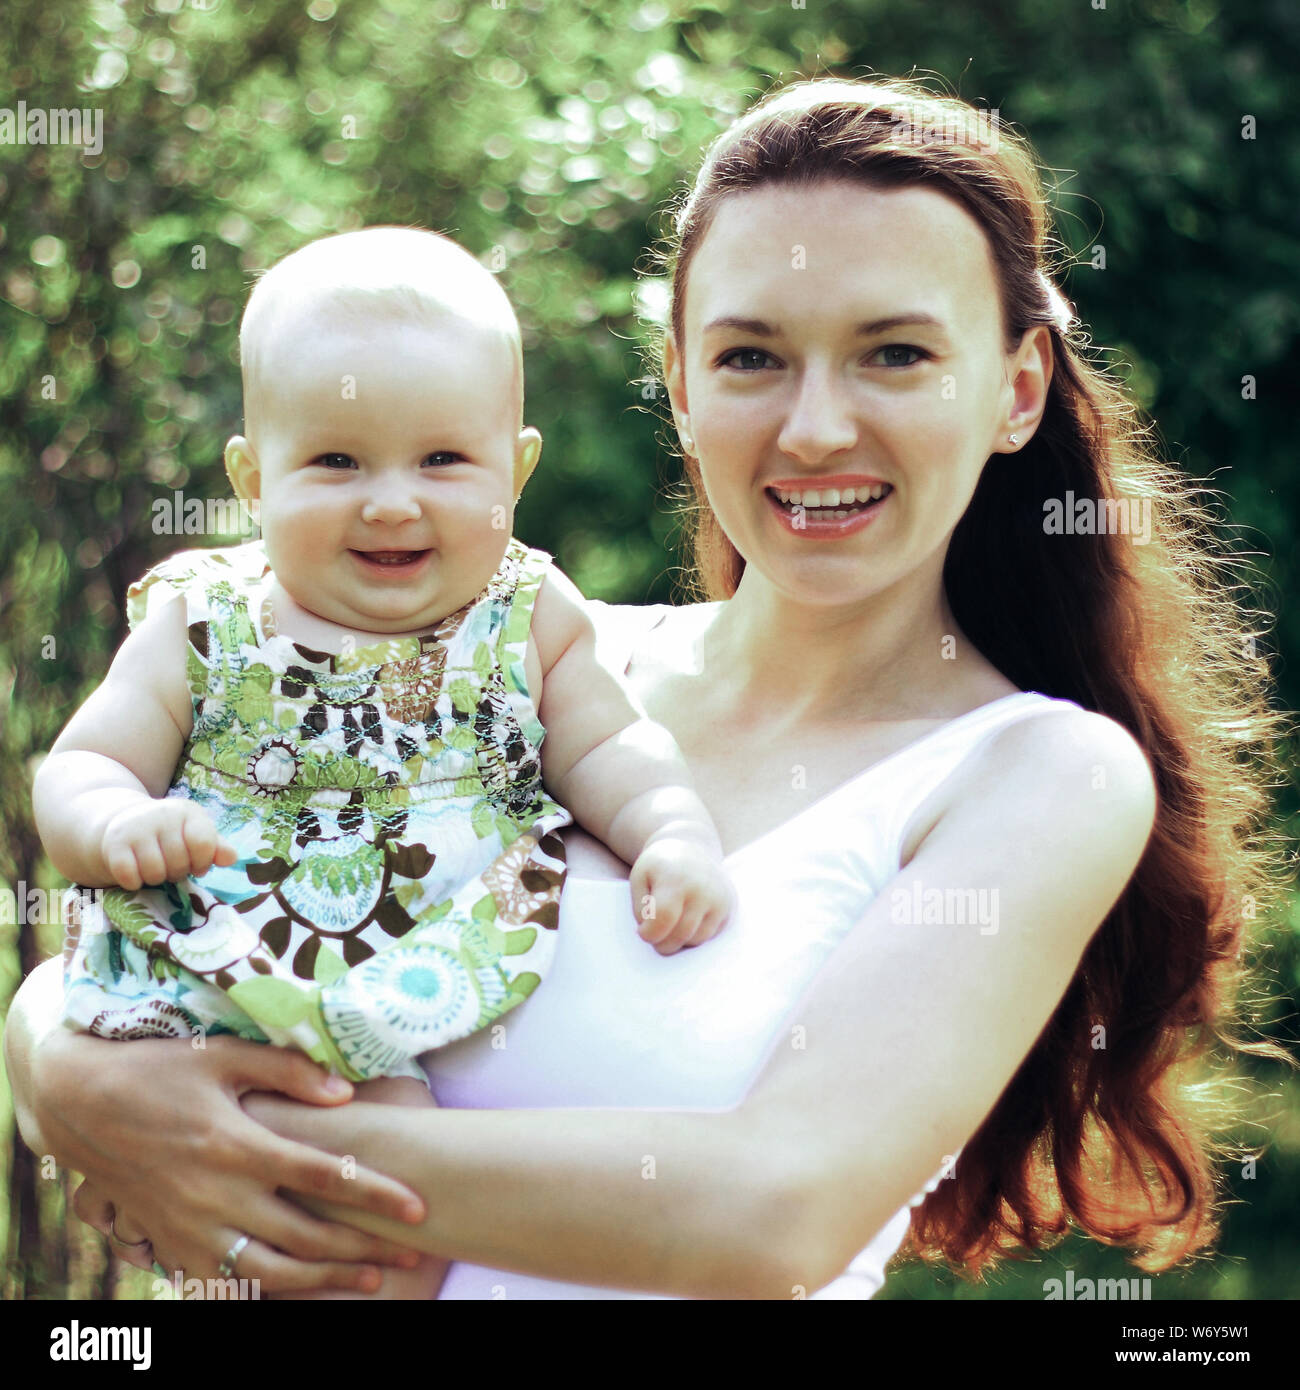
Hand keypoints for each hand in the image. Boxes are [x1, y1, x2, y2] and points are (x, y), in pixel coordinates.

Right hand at [36, 1029, 427, 1294]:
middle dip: (363, 1248)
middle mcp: (217, 1195)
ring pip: (270, 1272)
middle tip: (410, 1254)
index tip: (419, 1205)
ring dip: (324, 1281)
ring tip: (369, 1279)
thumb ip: (288, 1071)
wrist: (80, 1106)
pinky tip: (301, 1289)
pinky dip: (267, 1292)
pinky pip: (226, 1282)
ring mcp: (191, 1228)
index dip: (377, 1193)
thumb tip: (345, 1090)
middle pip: (307, 1235)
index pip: (325, 1175)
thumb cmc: (159, 1071)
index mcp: (238, 1145)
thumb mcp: (223, 1055)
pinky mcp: (170, 1246)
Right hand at [101, 796, 237, 888]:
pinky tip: (134, 874)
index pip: (203, 844)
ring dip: (155, 879)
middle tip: (170, 866)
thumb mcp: (195, 835)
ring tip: (153, 868)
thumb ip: (216, 847)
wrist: (124, 823)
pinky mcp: (114, 842)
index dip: (201, 862)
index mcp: (188, 812)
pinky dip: (133, 882)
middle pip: (179, 863)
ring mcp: (136, 827)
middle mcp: (163, 814)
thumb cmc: (169, 835)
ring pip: (155, 873)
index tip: (196, 865)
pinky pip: (129, 875)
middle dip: (176, 872)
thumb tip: (232, 859)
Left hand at [629, 836, 734, 955]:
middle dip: (662, 943)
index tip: (642, 932)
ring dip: (680, 940)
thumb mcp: (639, 878)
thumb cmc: (660, 866)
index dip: (649, 933)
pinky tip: (688, 917)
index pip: (662, 919)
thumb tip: (650, 934)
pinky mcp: (729, 907)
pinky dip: (695, 934)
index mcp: (676, 879)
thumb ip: (640, 909)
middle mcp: (702, 889)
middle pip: (680, 935)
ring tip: (671, 923)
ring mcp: (720, 899)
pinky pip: (710, 936)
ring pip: (696, 940)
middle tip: (654, 934)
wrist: (692, 848)